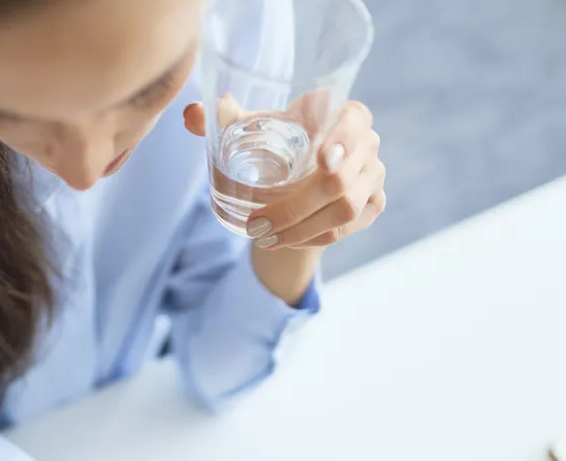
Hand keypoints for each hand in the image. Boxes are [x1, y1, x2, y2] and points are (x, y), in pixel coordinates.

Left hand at [184, 98, 386, 249]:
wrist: (307, 170)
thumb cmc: (281, 138)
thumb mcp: (254, 128)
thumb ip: (222, 119)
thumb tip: (191, 115)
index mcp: (346, 113)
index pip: (355, 121)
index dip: (343, 140)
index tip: (322, 160)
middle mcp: (367, 143)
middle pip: (341, 180)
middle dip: (296, 208)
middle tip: (256, 225)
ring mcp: (374, 177)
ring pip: (344, 211)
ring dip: (300, 229)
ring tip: (263, 238)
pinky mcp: (373, 205)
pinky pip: (345, 229)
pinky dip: (312, 237)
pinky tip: (285, 242)